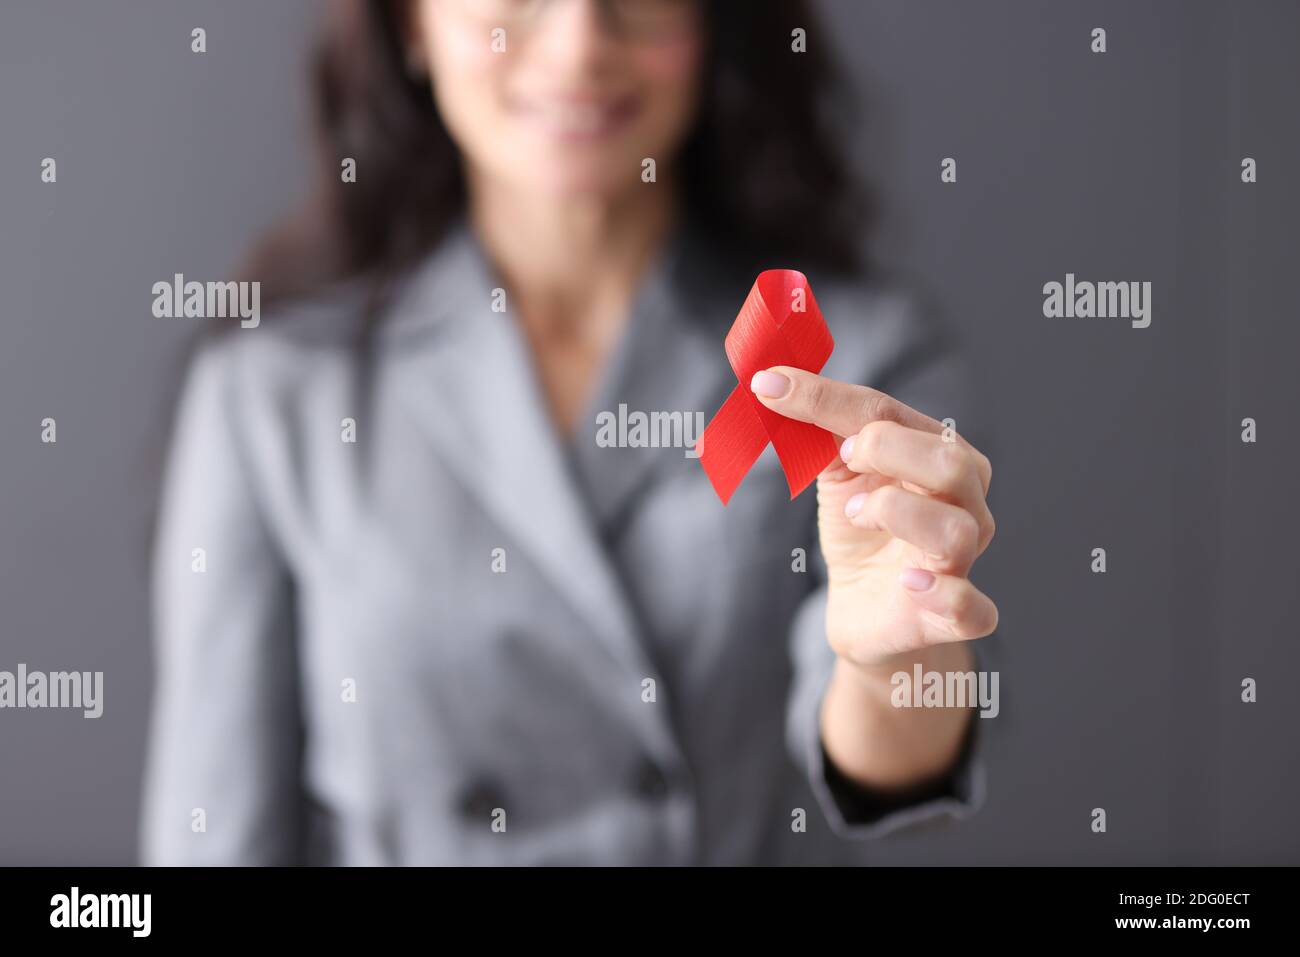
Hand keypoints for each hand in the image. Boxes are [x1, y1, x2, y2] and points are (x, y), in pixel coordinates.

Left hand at [751, 367, 997, 673]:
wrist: (867, 613)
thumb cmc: (862, 535)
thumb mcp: (839, 478)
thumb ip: (819, 434)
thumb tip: (772, 383)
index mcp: (937, 458)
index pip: (889, 413)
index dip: (828, 398)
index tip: (770, 386)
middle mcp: (964, 505)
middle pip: (949, 462)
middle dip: (888, 448)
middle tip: (845, 456)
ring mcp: (962, 563)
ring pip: (957, 529)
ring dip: (899, 514)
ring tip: (859, 515)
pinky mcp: (952, 619)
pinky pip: (972, 608)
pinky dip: (943, 593)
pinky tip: (909, 583)